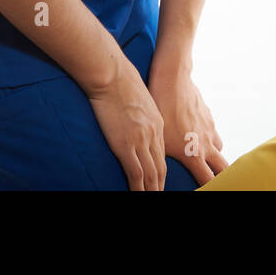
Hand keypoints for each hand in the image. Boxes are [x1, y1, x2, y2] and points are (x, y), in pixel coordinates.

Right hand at [84, 57, 167, 189]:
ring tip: (154, 200)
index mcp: (158, 124)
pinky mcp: (126, 144)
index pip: (162, 155)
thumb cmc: (121, 81)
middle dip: (161, 186)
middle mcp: (154, 134)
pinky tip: (138, 195)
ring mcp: (141, 140)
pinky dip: (138, 188)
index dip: (162, 172)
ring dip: (153, 190)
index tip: (161, 183)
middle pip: (161, 168)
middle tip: (161, 196)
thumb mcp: (140, 99)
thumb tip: (134, 119)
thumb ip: (141, 113)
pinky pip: (135, 173)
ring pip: (151, 174)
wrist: (113, 75)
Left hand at [148, 68, 227, 184]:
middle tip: (217, 179)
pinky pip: (212, 130)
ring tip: (204, 155)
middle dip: (222, 175)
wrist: (173, 81)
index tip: (206, 189)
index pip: (208, 180)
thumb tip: (159, 174)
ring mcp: (209, 128)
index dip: (209, 187)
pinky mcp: (208, 115)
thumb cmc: (161, 111)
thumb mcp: (159, 141)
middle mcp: (206, 143)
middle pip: (223, 167)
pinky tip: (196, 131)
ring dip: (214, 154)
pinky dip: (208, 135)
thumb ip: (164, 161)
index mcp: (194, 154)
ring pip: (219, 147)